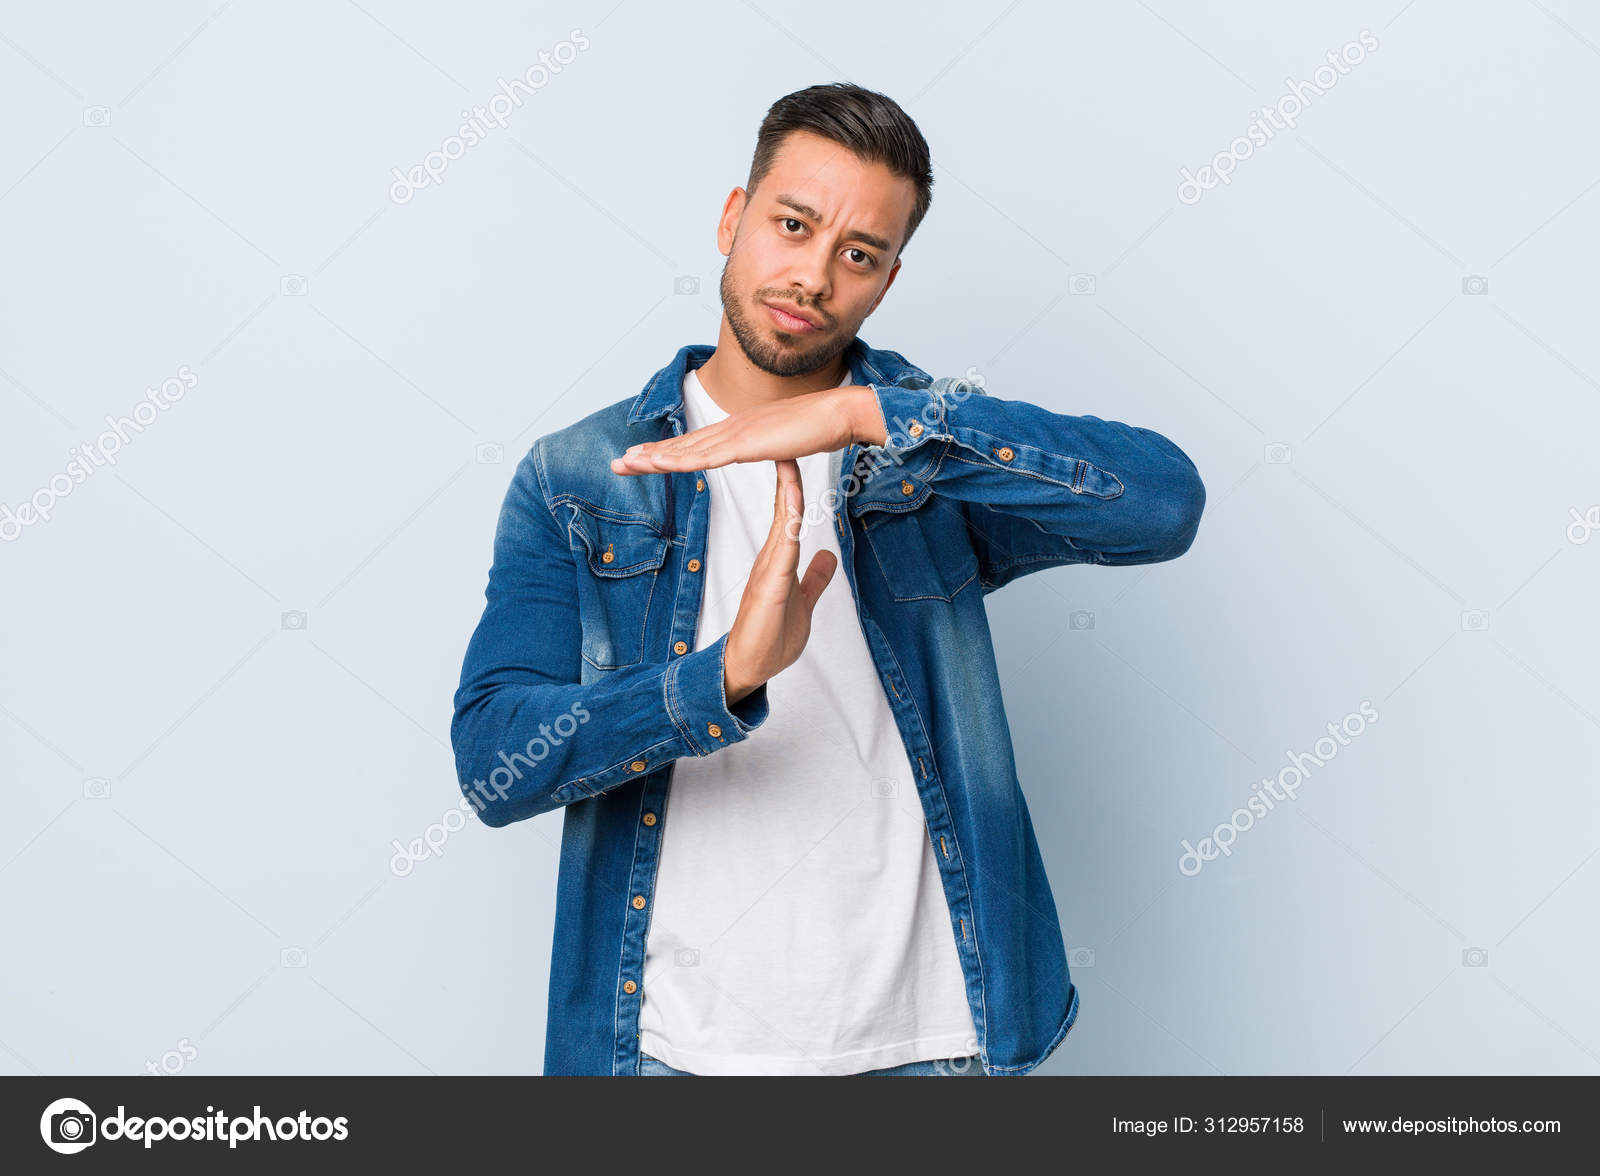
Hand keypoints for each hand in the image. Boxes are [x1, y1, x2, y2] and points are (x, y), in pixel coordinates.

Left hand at [610, 385, 886, 475]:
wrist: (839, 412)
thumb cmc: (821, 426)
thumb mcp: (789, 441)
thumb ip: (775, 446)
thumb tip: (776, 452)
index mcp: (741, 428)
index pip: (698, 444)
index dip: (669, 451)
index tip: (645, 457)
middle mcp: (732, 427)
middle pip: (684, 445)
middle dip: (650, 454)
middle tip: (619, 461)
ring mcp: (736, 433)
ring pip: (686, 450)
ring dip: (653, 458)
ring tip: (625, 463)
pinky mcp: (745, 444)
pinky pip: (704, 457)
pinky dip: (678, 462)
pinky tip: (657, 465)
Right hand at [722, 459, 836, 703]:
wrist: (749, 669)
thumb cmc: (771, 639)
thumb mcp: (803, 603)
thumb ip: (814, 579)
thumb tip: (829, 557)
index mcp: (778, 562)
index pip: (787, 517)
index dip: (793, 488)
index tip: (797, 459)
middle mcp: (770, 562)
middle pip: (781, 513)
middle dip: (787, 479)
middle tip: (790, 443)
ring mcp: (767, 574)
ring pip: (780, 528)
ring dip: (785, 497)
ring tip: (789, 466)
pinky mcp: (768, 590)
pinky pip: (781, 555)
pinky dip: (787, 532)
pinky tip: (793, 513)